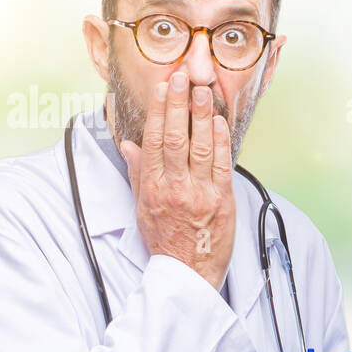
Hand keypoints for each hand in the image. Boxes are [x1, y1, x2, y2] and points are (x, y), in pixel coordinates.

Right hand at [120, 71, 235, 291]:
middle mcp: (174, 188)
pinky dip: (221, 141)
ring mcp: (199, 193)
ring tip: (203, 91)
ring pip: (200, 147)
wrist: (187, 274)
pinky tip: (219, 121)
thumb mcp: (142, 209)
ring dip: (201, 116)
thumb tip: (129, 145)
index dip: (157, 112)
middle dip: (178, 105)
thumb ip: (138, 174)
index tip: (162, 89)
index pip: (153, 141)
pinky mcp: (222, 201)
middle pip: (174, 138)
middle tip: (182, 77)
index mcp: (152, 188)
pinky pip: (222, 165)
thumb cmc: (165, 243)